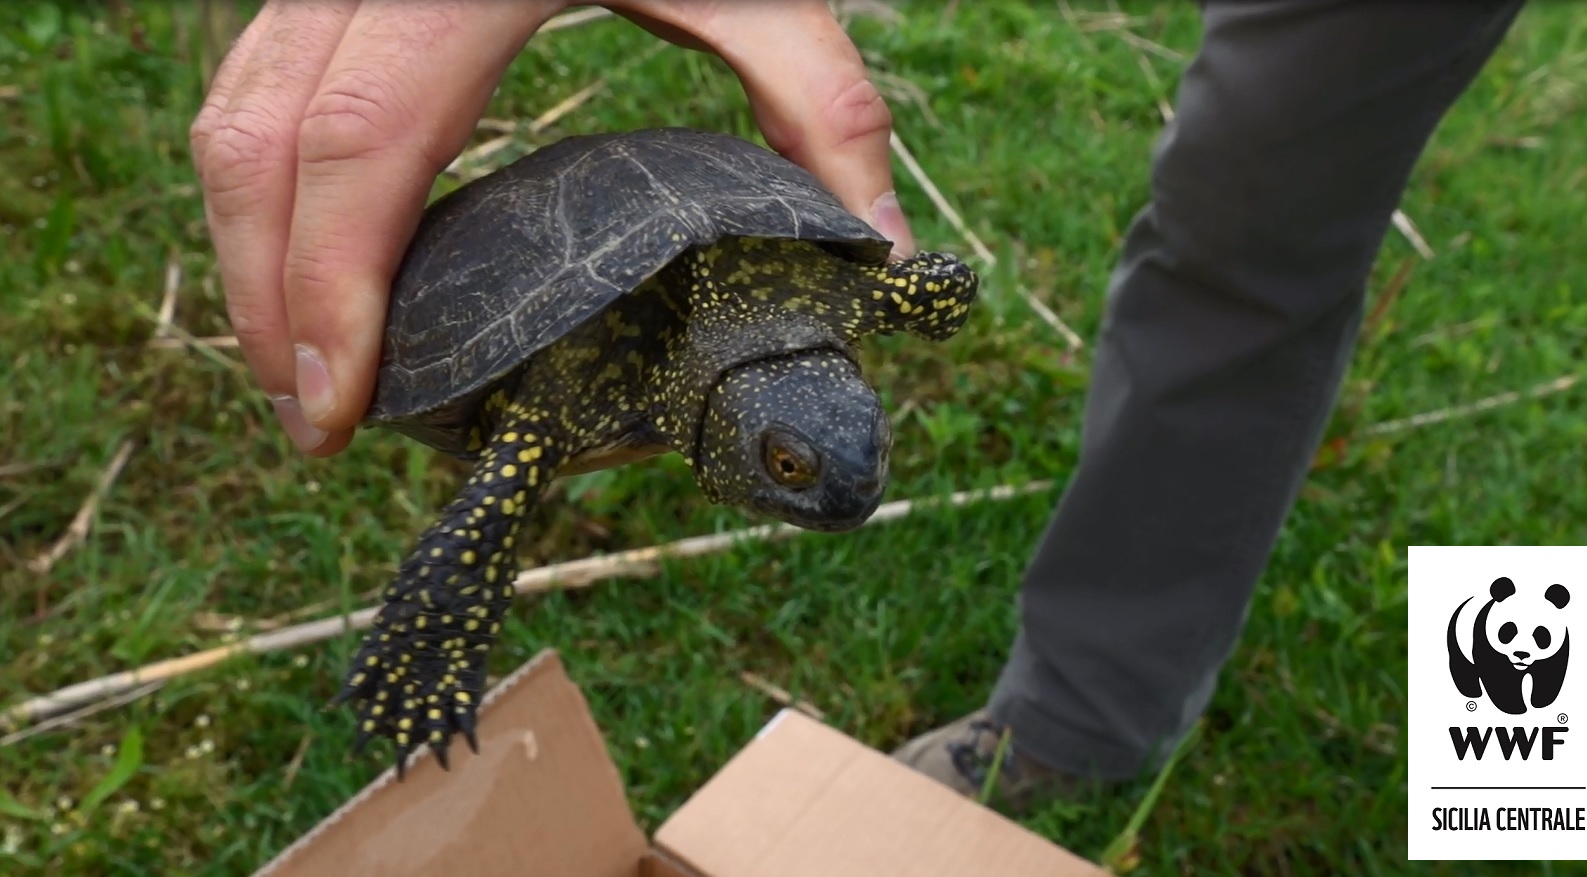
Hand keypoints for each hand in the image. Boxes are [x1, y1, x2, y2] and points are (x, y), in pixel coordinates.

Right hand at [190, 0, 914, 456]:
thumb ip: (822, 110)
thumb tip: (880, 258)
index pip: (365, 141)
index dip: (331, 286)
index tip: (337, 409)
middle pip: (262, 139)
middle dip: (266, 295)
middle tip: (315, 423)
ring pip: (233, 106)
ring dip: (248, 244)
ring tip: (303, 364)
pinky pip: (258, 77)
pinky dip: (268, 180)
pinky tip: (313, 258)